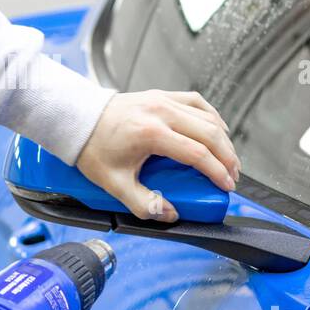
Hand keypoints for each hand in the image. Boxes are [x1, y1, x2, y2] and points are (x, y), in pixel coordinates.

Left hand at [76, 90, 239, 222]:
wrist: (77, 120)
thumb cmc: (92, 148)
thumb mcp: (114, 183)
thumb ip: (143, 203)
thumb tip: (169, 214)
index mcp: (150, 133)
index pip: (197, 154)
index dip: (217, 172)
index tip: (226, 186)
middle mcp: (160, 112)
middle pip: (209, 133)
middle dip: (227, 157)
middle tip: (232, 176)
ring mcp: (162, 100)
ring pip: (207, 116)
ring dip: (223, 139)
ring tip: (228, 159)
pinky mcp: (160, 95)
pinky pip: (196, 102)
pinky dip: (211, 116)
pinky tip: (217, 130)